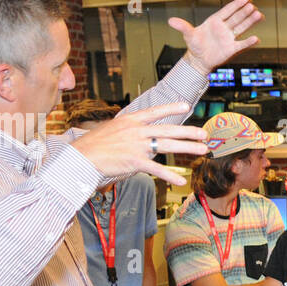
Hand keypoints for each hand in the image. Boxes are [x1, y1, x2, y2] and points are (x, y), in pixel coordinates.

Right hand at [70, 103, 207, 185]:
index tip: (185, 105)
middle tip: (205, 134)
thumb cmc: (94, 146)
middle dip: (189, 132)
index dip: (171, 108)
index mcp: (131, 121)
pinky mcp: (134, 161)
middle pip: (168, 130)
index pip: (154, 112)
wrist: (81, 157)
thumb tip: (144, 139)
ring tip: (203, 150)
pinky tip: (181, 180)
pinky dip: (170, 175)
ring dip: (188, 148)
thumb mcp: (112, 130)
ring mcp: (137, 145)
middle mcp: (137, 131)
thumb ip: (130, 132)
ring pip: (168, 146)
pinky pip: (157, 169)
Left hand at [170, 0, 261, 70]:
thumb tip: (171, 21)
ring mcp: (229, 38)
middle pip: (237, 18)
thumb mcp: (188, 35)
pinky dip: (248, 42)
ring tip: (259, 15)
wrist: (199, 59)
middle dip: (244, 12)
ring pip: (242, 28)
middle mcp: (224, 28)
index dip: (236, 5)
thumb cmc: (195, 45)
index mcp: (215, 21)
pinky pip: (241, 44)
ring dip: (250, 22)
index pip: (227, 11)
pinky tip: (256, 38)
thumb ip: (182, 27)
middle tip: (252, 6)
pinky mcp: (231, 49)